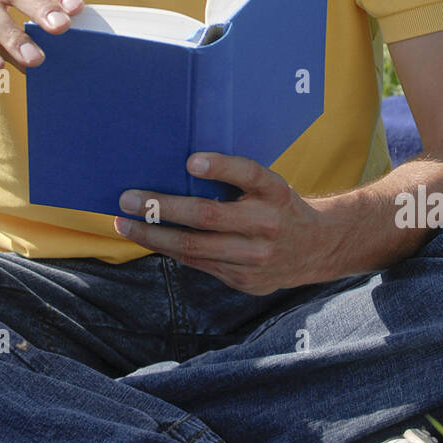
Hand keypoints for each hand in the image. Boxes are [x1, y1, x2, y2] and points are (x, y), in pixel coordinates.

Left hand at [114, 152, 338, 294]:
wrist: (316, 248)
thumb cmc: (279, 205)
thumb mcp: (269, 186)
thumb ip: (236, 179)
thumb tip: (181, 168)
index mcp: (276, 192)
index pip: (249, 174)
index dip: (221, 167)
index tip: (191, 160)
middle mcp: (268, 225)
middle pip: (208, 217)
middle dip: (162, 208)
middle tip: (127, 199)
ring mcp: (257, 258)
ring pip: (195, 248)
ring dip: (154, 236)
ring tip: (126, 224)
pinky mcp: (245, 281)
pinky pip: (199, 264)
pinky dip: (171, 251)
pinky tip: (151, 240)